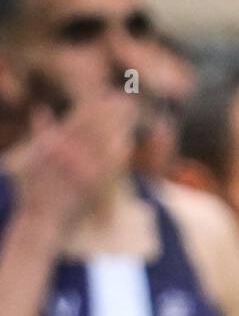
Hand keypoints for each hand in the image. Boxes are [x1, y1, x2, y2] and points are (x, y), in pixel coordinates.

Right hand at [7, 90, 136, 237]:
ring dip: (118, 127)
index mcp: (55, 143)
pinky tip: (126, 143)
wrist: (42, 221)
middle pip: (96, 126)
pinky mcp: (92, 185)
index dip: (95, 105)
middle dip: (112, 112)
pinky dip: (117, 151)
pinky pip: (108, 165)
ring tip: (130, 115)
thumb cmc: (33, 191)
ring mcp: (81, 169)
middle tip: (125, 100)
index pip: (79, 117)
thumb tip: (41, 110)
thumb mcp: (31, 158)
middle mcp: (69, 153)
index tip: (107, 95)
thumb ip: (39, 132)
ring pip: (104, 142)